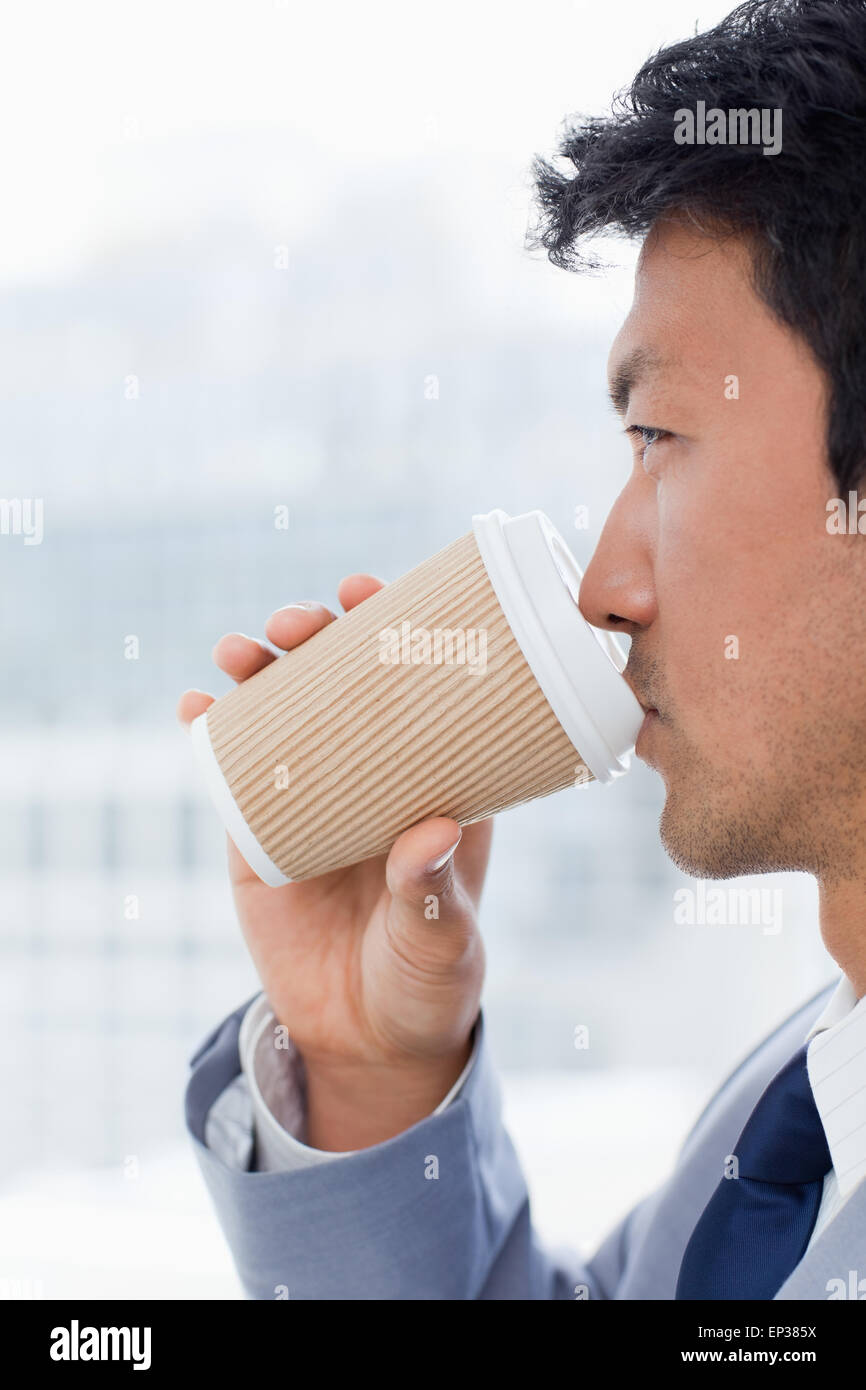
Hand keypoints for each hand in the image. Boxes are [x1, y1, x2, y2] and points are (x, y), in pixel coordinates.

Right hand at [177, 574, 491, 1148]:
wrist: (363, 1040)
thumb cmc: (425, 982)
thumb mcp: (442, 940)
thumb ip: (433, 893)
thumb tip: (427, 832)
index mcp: (436, 778)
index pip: (421, 684)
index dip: (397, 626)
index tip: (372, 591)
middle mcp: (376, 771)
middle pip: (343, 678)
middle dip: (316, 634)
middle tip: (297, 624)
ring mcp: (314, 794)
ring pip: (284, 710)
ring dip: (259, 666)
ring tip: (239, 650)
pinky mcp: (261, 829)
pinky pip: (232, 767)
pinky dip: (212, 729)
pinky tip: (196, 706)